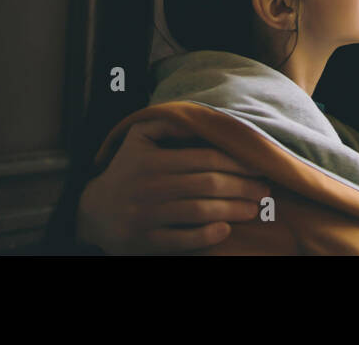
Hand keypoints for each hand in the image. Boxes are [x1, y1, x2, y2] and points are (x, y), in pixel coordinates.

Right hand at [76, 117, 271, 253]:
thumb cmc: (127, 171)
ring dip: (233, 210)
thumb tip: (202, 117)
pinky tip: (226, 230)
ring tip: (254, 209)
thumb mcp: (138, 139)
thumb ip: (167, 124)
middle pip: (208, 185)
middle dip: (243, 187)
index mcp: (153, 160)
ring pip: (199, 212)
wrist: (93, 212)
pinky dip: (207, 236)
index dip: (237, 162)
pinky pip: (183, 240)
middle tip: (266, 190)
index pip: (205, 158)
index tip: (260, 166)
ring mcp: (147, 216)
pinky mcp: (145, 242)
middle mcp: (150, 187)